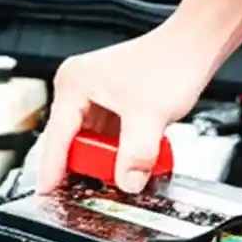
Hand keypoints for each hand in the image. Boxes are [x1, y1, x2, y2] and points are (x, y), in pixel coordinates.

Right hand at [34, 26, 213, 193]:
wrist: (194, 46)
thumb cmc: (170, 62)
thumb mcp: (150, 117)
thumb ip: (136, 156)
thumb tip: (127, 183)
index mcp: (74, 85)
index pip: (56, 138)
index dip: (53, 170)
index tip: (48, 194)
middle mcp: (78, 88)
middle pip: (72, 142)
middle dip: (91, 163)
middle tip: (111, 175)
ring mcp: (94, 96)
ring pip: (91, 142)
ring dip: (108, 157)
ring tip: (129, 161)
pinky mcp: (111, 103)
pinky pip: (106, 137)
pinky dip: (119, 149)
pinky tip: (136, 152)